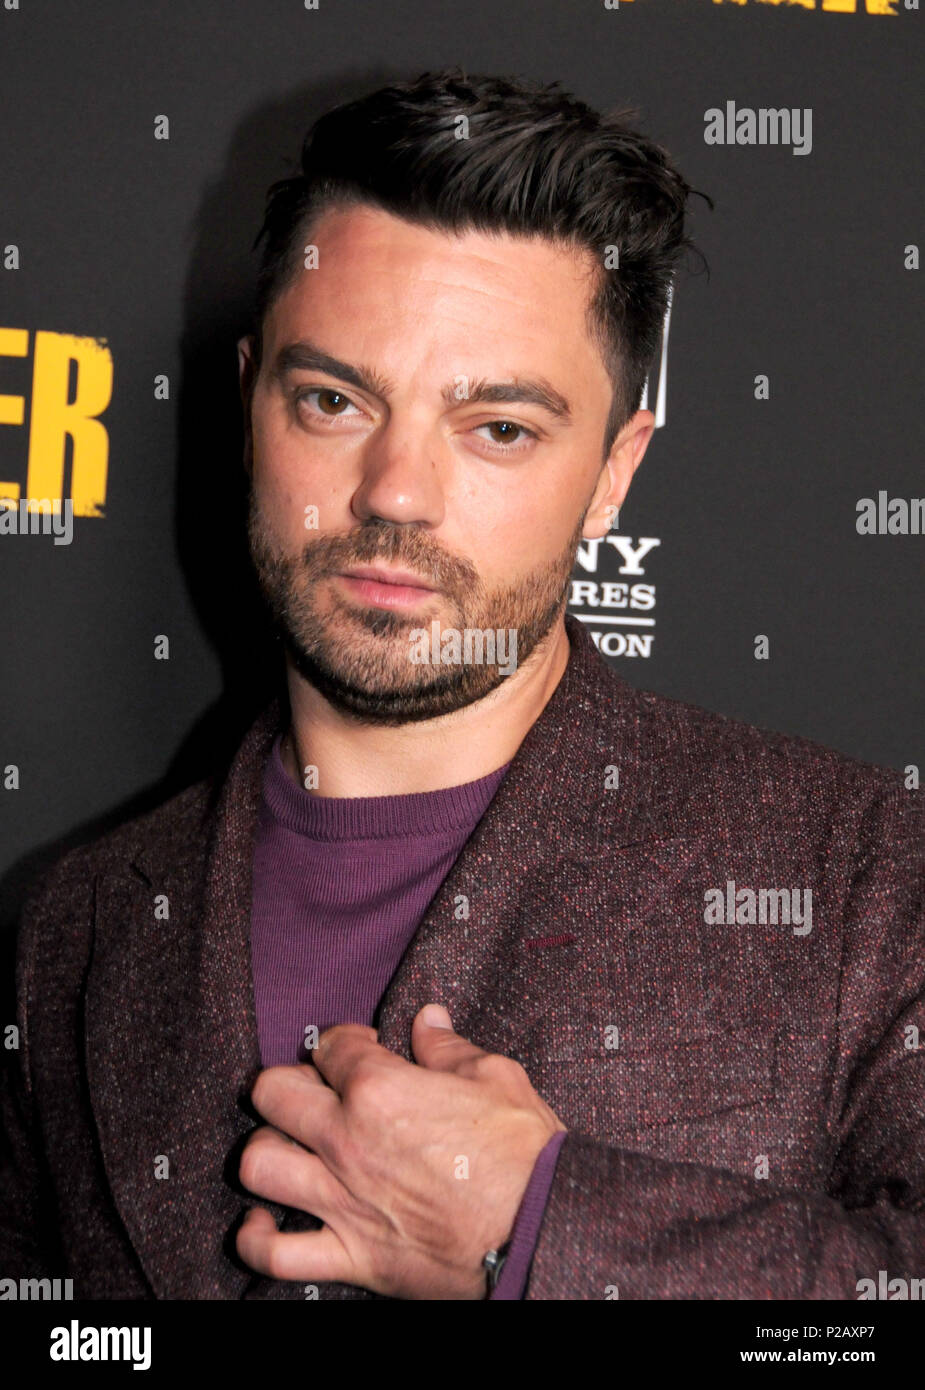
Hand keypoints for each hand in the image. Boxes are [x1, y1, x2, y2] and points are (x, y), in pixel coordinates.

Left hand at [235, 1004, 564, 1298]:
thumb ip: (448, 1047)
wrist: (542, 1229)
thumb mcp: (495, 1077)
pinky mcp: (352, 1257)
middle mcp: (348, 1142)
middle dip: (291, 1082)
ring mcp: (343, 1202)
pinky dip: (256, 1238)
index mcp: (380, 1089)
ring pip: (258, 1165)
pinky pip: (275, 1254)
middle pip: (273, 1094)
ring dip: (267, 1149)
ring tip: (291, 1147)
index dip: (344, 1040)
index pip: (329, 1046)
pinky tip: (264, 1219)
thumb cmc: (525, 1152)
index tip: (363, 1049)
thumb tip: (427, 1020)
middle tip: (320, 1090)